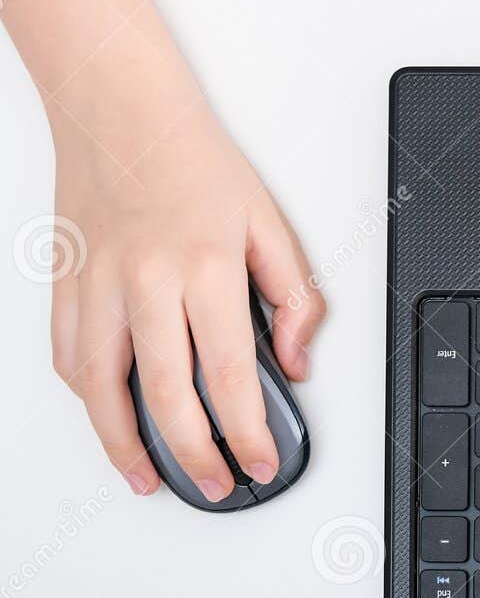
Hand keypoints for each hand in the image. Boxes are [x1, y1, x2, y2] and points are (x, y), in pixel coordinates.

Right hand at [47, 94, 324, 499]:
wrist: (122, 113)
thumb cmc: (196, 163)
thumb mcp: (269, 222)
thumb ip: (293, 296)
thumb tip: (297, 359)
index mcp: (208, 268)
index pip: (233, 374)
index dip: (247, 431)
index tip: (260, 463)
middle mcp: (148, 283)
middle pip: (167, 396)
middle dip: (194, 456)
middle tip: (214, 484)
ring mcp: (98, 286)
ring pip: (102, 389)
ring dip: (124, 445)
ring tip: (149, 477)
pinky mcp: (65, 284)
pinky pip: (67, 356)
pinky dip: (86, 397)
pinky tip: (107, 417)